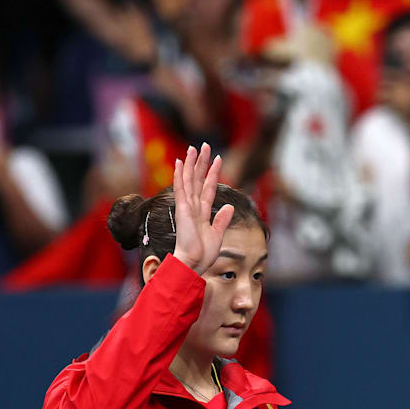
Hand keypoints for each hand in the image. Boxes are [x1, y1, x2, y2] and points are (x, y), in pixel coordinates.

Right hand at [172, 143, 233, 273]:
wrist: (193, 263)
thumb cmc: (203, 254)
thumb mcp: (217, 234)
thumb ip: (222, 219)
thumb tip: (230, 207)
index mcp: (202, 212)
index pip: (208, 187)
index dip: (213, 173)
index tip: (218, 159)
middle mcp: (194, 206)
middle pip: (198, 179)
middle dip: (201, 162)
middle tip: (204, 145)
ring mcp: (187, 207)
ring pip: (189, 180)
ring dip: (191, 163)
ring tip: (194, 148)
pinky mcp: (182, 209)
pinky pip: (181, 188)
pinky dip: (180, 175)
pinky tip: (179, 163)